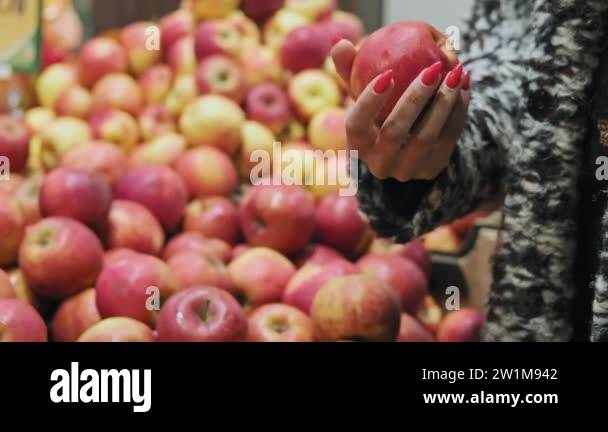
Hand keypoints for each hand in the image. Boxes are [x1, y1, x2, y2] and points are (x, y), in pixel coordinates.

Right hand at [331, 40, 469, 181]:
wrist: (408, 148)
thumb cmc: (379, 112)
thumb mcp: (363, 94)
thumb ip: (350, 69)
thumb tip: (341, 44)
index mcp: (357, 146)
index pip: (356, 125)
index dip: (369, 102)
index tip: (388, 74)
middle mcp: (379, 164)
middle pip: (395, 131)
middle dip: (416, 98)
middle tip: (433, 68)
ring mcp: (406, 170)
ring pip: (426, 136)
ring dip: (444, 102)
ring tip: (456, 73)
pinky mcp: (432, 169)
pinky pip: (448, 139)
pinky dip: (458, 110)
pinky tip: (465, 86)